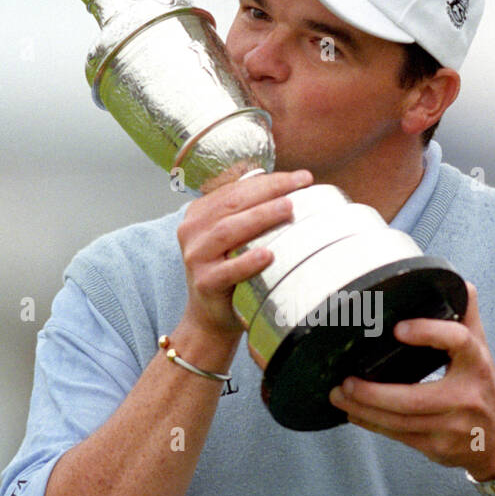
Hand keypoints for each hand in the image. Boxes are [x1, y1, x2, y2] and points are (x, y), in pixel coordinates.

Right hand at [175, 169, 313, 340]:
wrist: (210, 317)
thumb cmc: (230, 272)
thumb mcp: (236, 238)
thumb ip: (251, 214)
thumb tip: (295, 191)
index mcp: (200, 213)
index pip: (237, 189)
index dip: (269, 180)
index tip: (302, 178)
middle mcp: (193, 231)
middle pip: (232, 203)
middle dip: (269, 191)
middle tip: (299, 187)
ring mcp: (196, 257)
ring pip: (228, 231)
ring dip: (260, 217)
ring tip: (287, 209)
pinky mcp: (204, 283)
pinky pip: (227, 271)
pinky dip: (247, 262)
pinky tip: (268, 255)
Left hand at [328, 282, 494, 475]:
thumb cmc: (484, 389)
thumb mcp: (481, 350)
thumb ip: (467, 317)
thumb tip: (459, 284)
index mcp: (477, 364)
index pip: (458, 341)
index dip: (428, 333)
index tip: (399, 329)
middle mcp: (465, 396)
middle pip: (413, 398)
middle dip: (373, 392)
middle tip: (346, 380)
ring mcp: (451, 426)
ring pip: (400, 421)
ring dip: (364, 409)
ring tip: (339, 395)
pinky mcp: (437, 446)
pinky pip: (398, 436)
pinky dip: (372, 424)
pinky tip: (353, 412)